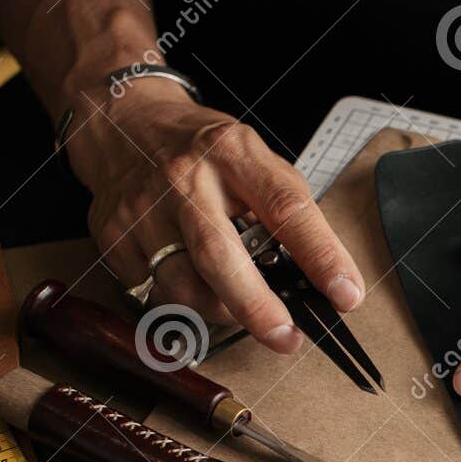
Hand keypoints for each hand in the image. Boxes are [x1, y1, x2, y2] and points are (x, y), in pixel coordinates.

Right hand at [66, 81, 363, 352]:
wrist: (123, 124)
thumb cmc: (203, 153)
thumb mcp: (255, 161)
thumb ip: (287, 213)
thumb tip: (324, 281)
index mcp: (233, 154)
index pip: (286, 208)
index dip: (321, 256)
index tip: (346, 295)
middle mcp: (183, 179)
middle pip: (219, 256)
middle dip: (257, 307)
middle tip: (287, 337)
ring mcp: (142, 210)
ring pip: (185, 288)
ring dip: (223, 311)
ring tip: (243, 307)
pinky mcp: (113, 239)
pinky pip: (157, 293)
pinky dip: (186, 300)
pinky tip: (195, 282)